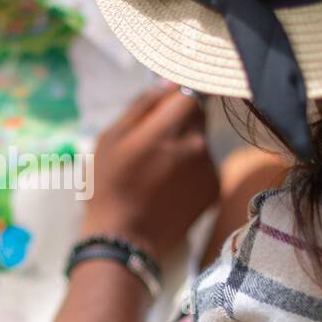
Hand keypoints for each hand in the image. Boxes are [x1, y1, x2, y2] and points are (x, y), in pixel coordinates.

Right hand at [80, 86, 218, 261]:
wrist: (125, 240)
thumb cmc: (108, 186)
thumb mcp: (110, 138)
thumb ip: (142, 106)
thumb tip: (167, 81)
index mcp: (170, 128)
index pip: (190, 89)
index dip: (176, 91)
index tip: (164, 99)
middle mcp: (197, 144)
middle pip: (197, 114)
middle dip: (178, 119)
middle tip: (152, 140)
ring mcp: (209, 168)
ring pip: (200, 139)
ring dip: (184, 143)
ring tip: (157, 167)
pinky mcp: (213, 188)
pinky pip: (204, 163)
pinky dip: (190, 166)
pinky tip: (168, 184)